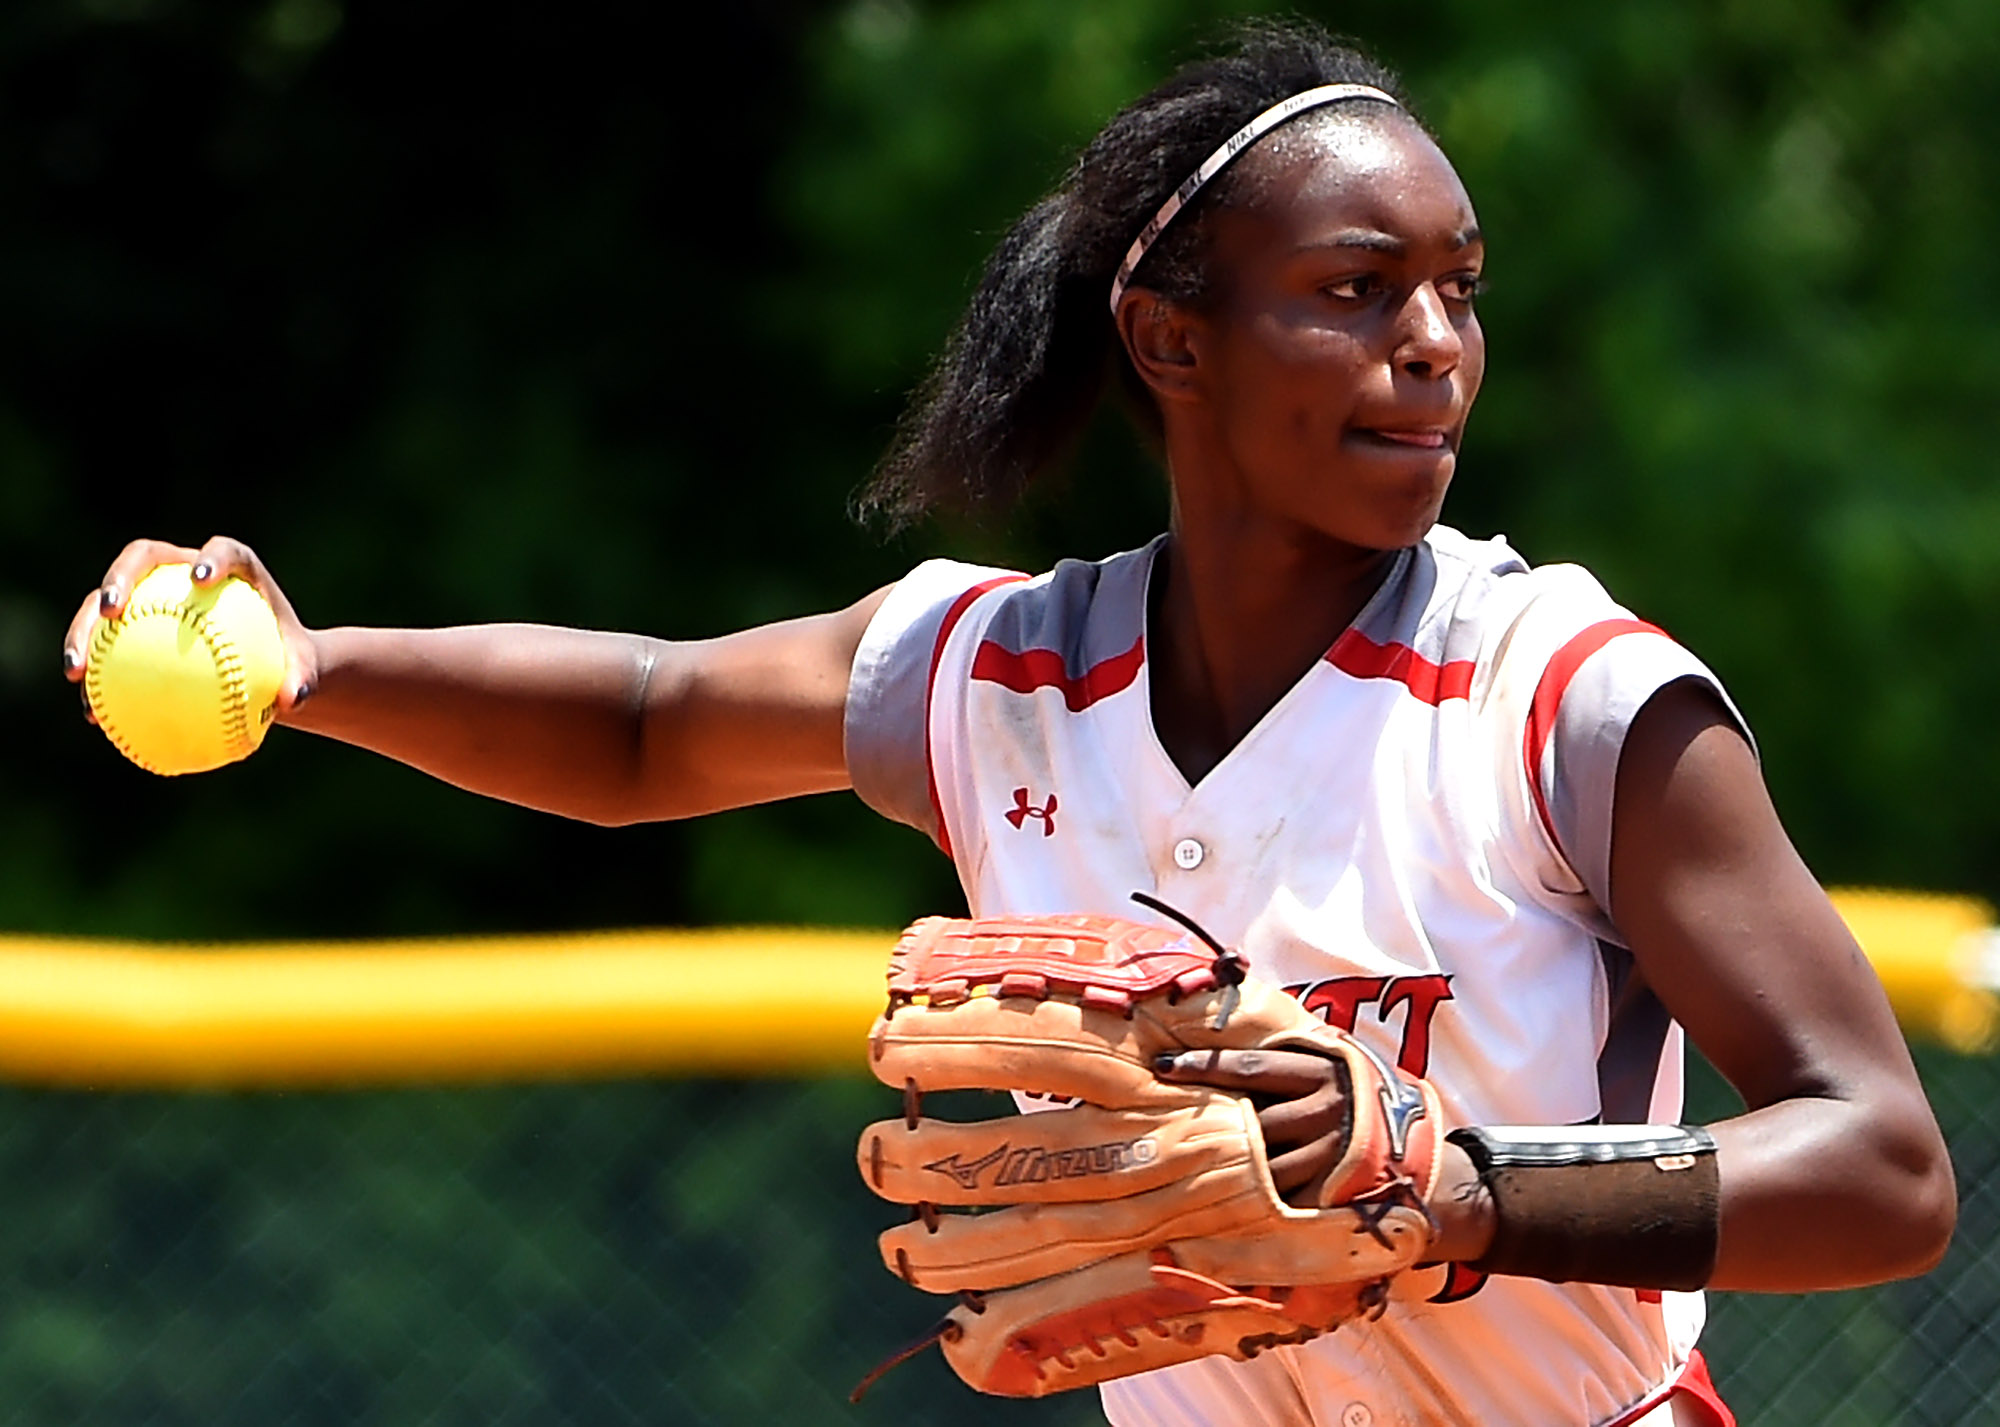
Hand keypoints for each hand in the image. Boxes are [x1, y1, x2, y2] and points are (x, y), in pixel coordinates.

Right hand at [62, 536, 319, 724]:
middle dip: (118, 579)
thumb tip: (293, 698)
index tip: (200, 578)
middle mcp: (185, 571)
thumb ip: (303, 678)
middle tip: (111, 611)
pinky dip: (98, 680)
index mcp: (234, 567)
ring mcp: (153, 594)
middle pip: (141, 560)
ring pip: (104, 604)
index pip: (223, 551)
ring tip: (77, 671)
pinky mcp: (134, 626)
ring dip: (82, 632)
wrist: (267, 670)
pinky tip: (92, 715)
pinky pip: (106, 649)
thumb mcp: (304, 671)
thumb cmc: (288, 662)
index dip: (210, 556)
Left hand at [1156, 1046, 1351, 1206]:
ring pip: (1266, 1165)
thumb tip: (1219, 1029)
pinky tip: (1227, 1198)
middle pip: (1255, 1120)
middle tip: (1163, 1124)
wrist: (1413, 1137)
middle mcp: (1326, 1109)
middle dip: (1214, 1125)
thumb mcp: (1326, 1063)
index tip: (1162, 1066)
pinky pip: (1285, 1196)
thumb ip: (1285, 1058)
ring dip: (1232, 1166)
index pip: (1250, 1068)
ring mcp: (1331, 1152)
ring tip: (1188, 1165)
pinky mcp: (1333, 1188)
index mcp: (1320, 1071)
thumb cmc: (1351, 1093)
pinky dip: (1256, 1198)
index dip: (1204, 1066)